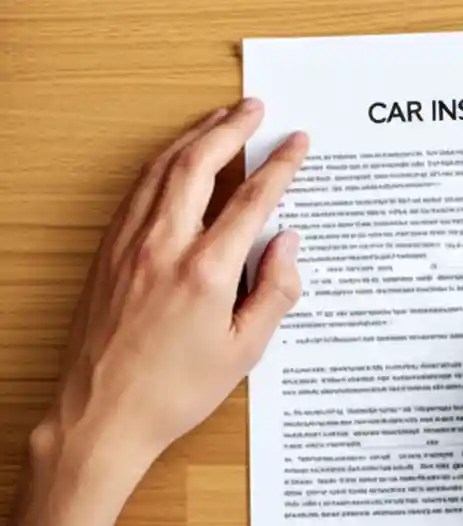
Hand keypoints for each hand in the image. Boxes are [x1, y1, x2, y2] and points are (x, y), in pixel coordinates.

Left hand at [0, 98, 307, 525]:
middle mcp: (163, 247)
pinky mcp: (107, 253)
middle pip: (199, 164)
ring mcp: (128, 246)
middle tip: (256, 109)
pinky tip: (175, 159)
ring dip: (194, 137)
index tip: (296, 143)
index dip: (279, 165)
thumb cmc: (175, 392)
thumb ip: (274, 291)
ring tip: (220, 120)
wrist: (102, 416)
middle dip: (231, 129)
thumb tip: (288, 244)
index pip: (251, 200)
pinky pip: (137, 191)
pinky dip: (162, 163)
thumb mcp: (245, 351)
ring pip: (162, 169)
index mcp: (205, 272)